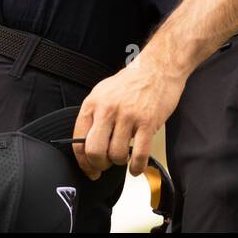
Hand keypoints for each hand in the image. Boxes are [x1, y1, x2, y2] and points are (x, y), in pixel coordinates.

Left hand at [72, 57, 186, 179]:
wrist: (158, 68)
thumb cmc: (131, 82)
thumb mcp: (103, 93)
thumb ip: (93, 116)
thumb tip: (86, 145)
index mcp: (93, 103)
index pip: (78, 141)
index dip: (83, 162)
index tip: (89, 169)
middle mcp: (108, 109)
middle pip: (94, 151)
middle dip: (99, 165)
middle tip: (105, 166)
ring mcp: (128, 116)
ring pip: (117, 155)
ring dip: (120, 162)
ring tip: (124, 157)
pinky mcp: (148, 122)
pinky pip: (139, 154)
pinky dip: (137, 167)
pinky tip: (136, 166)